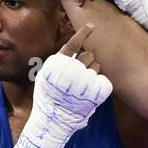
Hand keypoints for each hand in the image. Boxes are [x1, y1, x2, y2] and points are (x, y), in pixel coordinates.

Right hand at [12, 22, 112, 147]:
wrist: (51, 120)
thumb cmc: (46, 99)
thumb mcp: (45, 77)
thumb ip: (57, 65)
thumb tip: (69, 55)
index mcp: (58, 64)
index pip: (72, 45)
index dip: (82, 34)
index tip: (91, 26)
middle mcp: (71, 70)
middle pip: (88, 55)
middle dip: (87, 62)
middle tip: (81, 75)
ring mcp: (82, 81)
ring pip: (97, 66)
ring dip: (94, 72)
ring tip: (85, 84)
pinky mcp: (92, 93)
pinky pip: (102, 80)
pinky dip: (99, 83)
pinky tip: (91, 90)